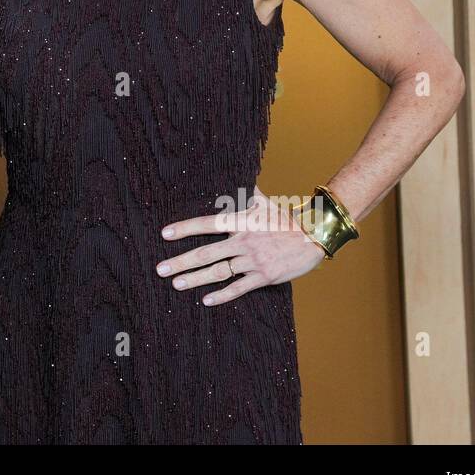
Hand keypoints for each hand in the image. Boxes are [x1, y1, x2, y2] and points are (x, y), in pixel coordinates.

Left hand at [157, 186, 326, 304]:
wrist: (314, 237)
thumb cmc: (287, 219)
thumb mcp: (265, 203)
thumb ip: (248, 193)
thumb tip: (241, 174)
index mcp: (241, 223)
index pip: (207, 224)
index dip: (185, 228)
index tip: (165, 234)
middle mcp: (243, 242)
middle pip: (206, 253)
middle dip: (181, 262)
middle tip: (160, 269)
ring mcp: (253, 261)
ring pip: (218, 272)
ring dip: (195, 279)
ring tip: (176, 284)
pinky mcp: (264, 276)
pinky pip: (238, 287)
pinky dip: (222, 295)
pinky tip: (206, 300)